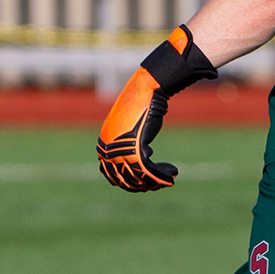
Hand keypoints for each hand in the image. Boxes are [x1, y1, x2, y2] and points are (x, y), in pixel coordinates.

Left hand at [97, 26, 216, 191]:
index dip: (131, 183)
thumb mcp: (128, 126)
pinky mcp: (135, 146)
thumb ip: (126, 144)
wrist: (148, 89)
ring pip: (138, 177)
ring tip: (170, 176)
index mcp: (103, 145)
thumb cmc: (141, 105)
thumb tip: (132, 163)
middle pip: (125, 179)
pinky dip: (160, 177)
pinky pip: (148, 170)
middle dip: (145, 184)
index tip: (147, 183)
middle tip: (160, 182)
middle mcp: (107, 149)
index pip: (112, 176)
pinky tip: (171, 176)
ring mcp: (120, 148)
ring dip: (156, 180)